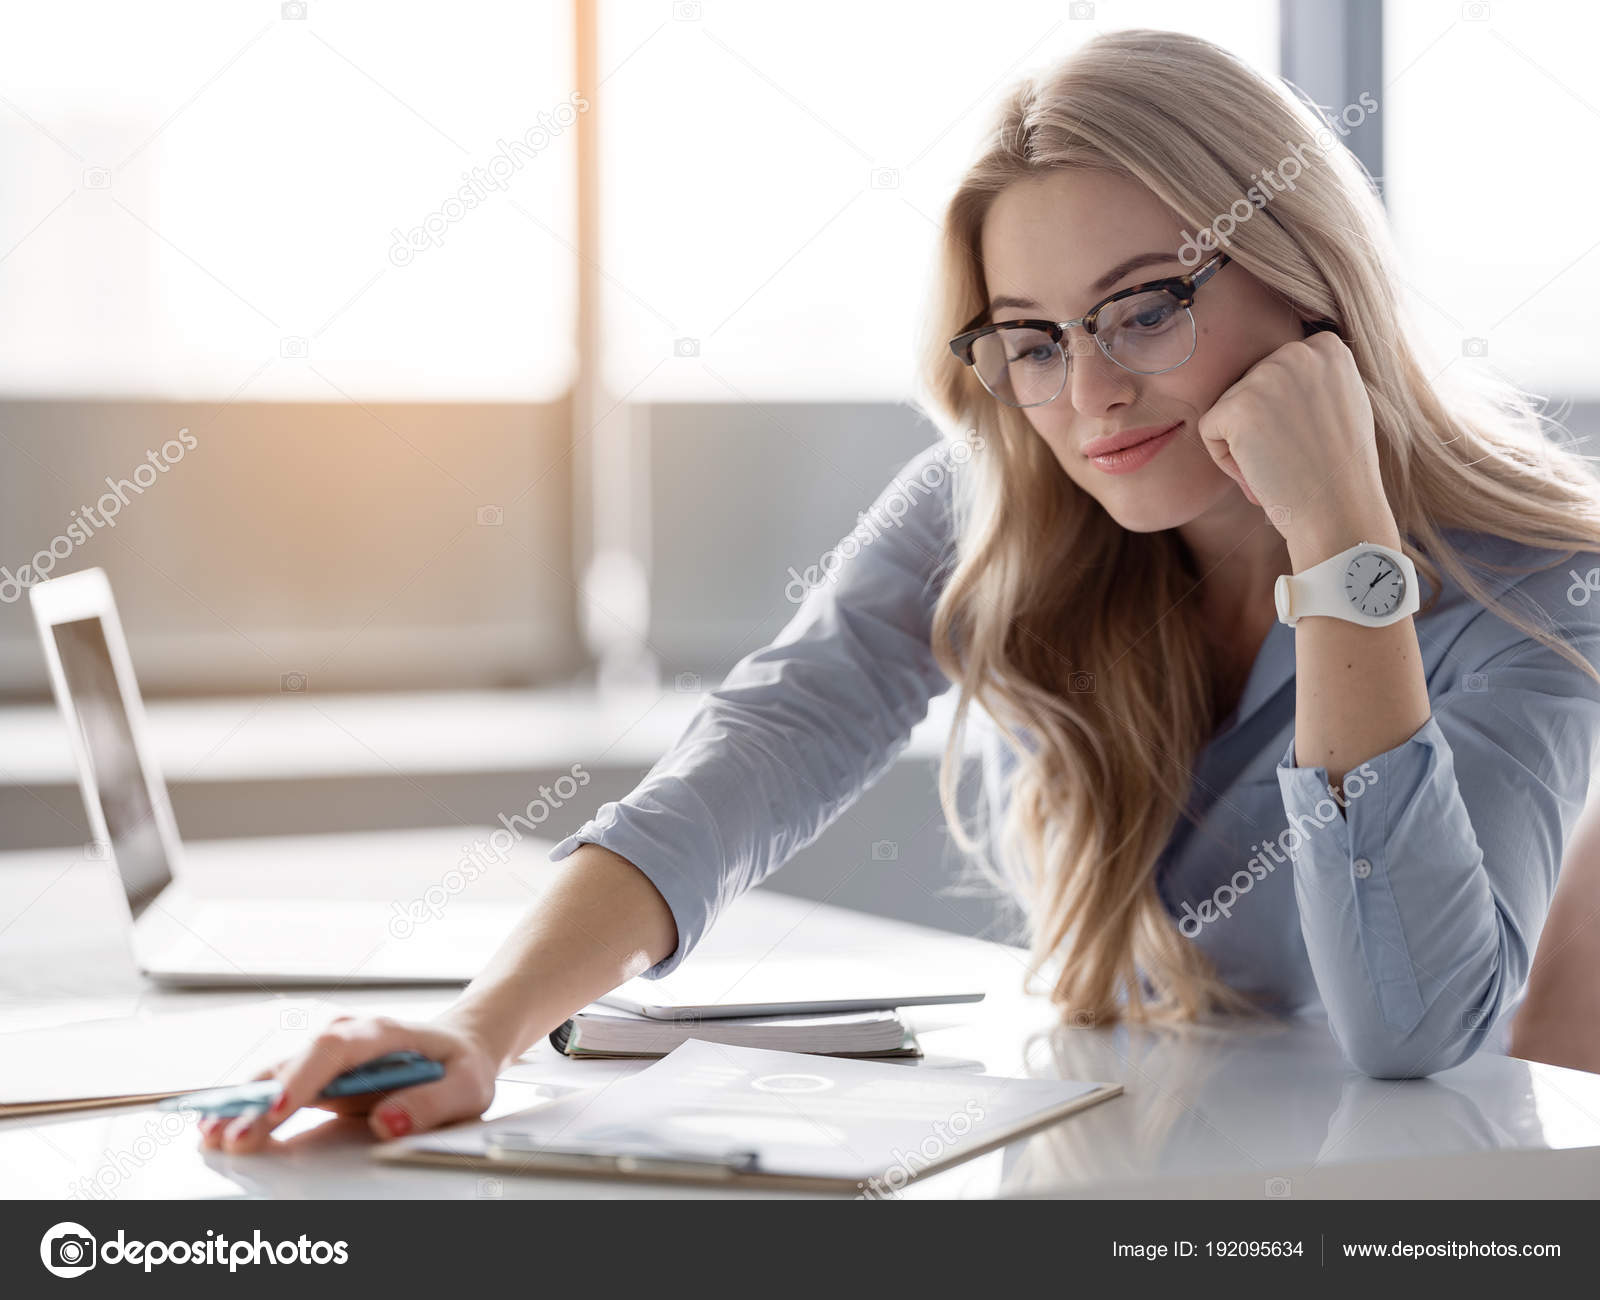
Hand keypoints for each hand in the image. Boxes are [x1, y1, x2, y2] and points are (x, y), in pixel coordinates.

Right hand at [198, 1013, 498, 1154]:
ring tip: (211, 1135)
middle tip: (232, 1137)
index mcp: (383, 1033)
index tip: (279, 1108)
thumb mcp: (466, 1086)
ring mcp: (326, 1057)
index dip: (303, 1077)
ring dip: (241, 1104)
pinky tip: (218, 1125)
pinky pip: (275, 1089)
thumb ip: (431, 1103)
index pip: (334, 1050)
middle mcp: (347, 1039)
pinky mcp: (316, 1078)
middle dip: (260, 1101)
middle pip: (294, 1063)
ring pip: (276, 1075)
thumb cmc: (462, 1066)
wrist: (459, 1048)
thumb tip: (387, 1122)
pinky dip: (245, 1106)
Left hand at [1196, 329, 1387, 545]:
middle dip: (1261, 427)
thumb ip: (1314, 377)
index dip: (1284, 413)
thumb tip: (1280, 368)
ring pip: (1228, 409)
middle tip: (1295, 455)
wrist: (1338, 510)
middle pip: (1248, 387)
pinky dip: (1227, 460)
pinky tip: (1262, 471)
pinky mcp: (1238, 407)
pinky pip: (1209, 431)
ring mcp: (1267, 376)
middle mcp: (1297, 352)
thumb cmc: (1339, 470)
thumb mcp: (1342, 402)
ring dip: (1244, 445)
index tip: (1310, 437)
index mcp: (1326, 348)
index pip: (1276, 371)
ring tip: (1282, 465)